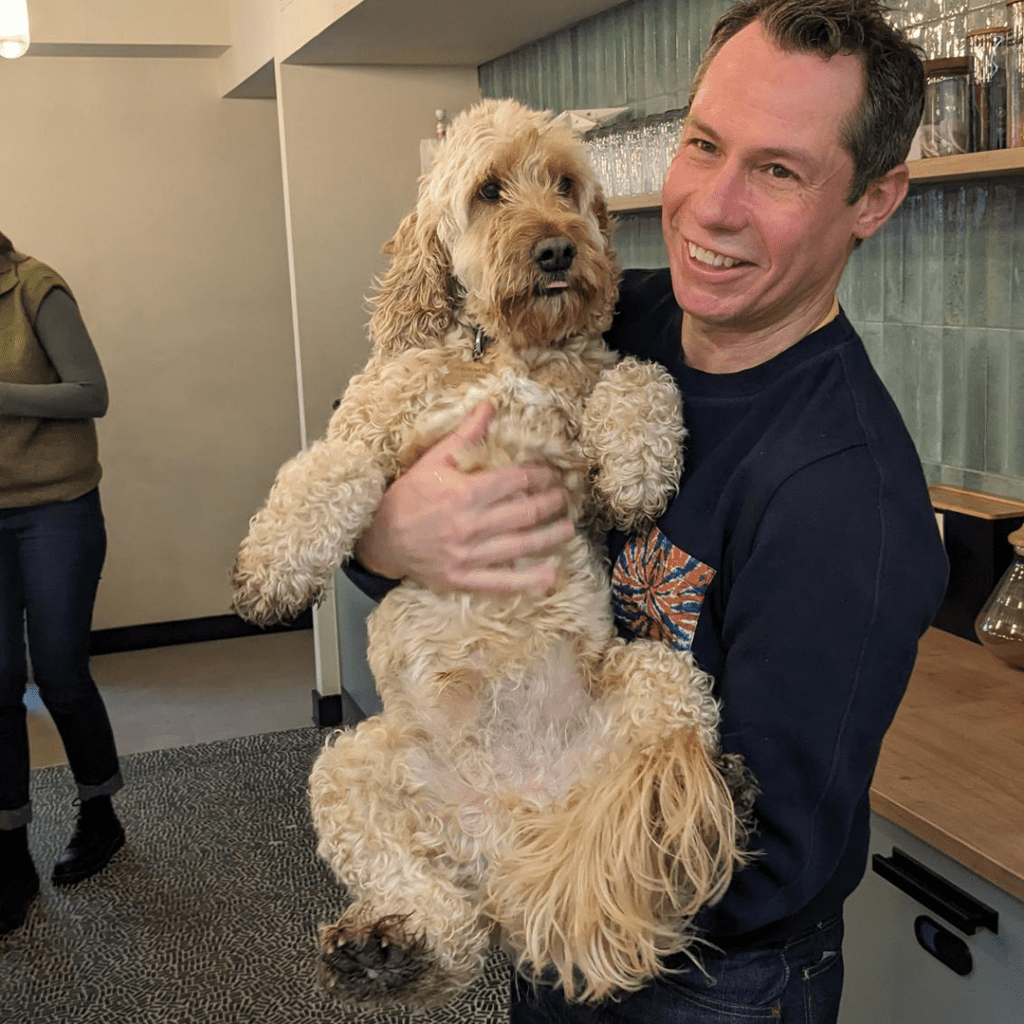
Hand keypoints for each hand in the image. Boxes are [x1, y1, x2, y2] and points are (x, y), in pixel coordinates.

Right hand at [353, 402, 572, 592]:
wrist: (381, 538)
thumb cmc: (408, 497)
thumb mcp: (433, 461)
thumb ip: (465, 436)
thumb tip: (489, 407)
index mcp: (465, 493)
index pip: (517, 480)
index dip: (541, 475)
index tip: (553, 472)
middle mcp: (470, 525)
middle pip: (526, 512)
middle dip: (552, 502)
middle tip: (565, 496)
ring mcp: (468, 555)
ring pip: (522, 545)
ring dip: (551, 536)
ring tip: (567, 527)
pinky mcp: (463, 579)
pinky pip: (502, 582)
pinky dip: (529, 579)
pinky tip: (551, 573)